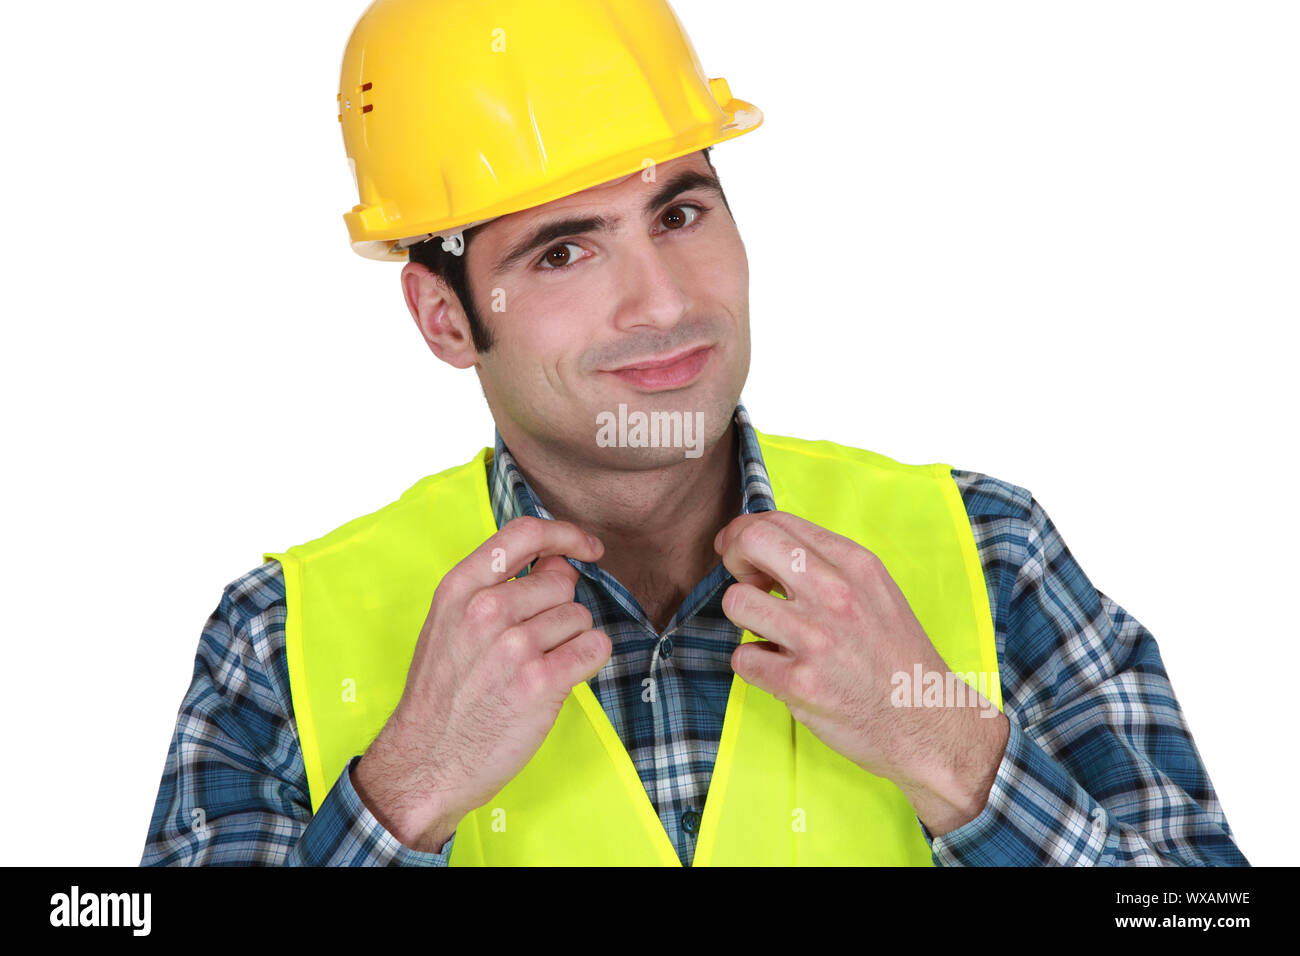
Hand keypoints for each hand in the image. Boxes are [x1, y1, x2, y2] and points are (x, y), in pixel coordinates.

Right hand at [353, 516, 610, 851]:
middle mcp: (486, 610)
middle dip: (560, 609)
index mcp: (460, 588)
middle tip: (535, 644)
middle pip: (562, 581)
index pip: (526, 533)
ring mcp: (514, 646)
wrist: (424, 763)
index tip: (587, 548)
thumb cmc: (441, 695)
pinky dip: (588, 661)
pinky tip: (560, 679)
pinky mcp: (540, 683)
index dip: (566, 534)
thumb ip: (496, 587)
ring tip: (536, 668)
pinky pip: (594, 648)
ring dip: (571, 641)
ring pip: (580, 617)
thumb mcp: (449, 625)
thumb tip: (557, 562)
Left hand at [713, 511, 1008, 834]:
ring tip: (772, 636)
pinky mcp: (800, 683)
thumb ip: (825, 564)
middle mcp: (835, 593)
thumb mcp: (875, 590)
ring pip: (736, 601)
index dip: (744, 533)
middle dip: (733, 558)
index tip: (740, 554)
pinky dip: (755, 667)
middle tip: (747, 584)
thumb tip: (762, 548)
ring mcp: (816, 638)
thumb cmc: (896, 655)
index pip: (776, 522)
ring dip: (744, 620)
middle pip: (751, 542)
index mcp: (854, 564)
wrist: (929, 721)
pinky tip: (782, 673)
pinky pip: (743, 659)